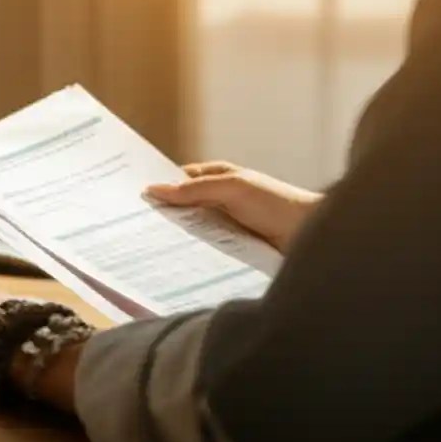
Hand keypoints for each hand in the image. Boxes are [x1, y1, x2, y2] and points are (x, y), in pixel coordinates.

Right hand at [146, 161, 322, 252]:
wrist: (310, 236)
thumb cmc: (276, 204)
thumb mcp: (232, 188)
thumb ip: (193, 189)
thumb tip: (154, 189)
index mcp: (218, 178)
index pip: (178, 180)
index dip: (157, 186)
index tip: (130, 199)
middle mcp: (219, 200)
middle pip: (182, 207)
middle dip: (161, 216)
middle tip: (131, 229)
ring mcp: (225, 226)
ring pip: (191, 231)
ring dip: (175, 239)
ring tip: (146, 250)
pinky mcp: (231, 250)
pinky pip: (204, 250)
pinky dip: (191, 255)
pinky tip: (176, 264)